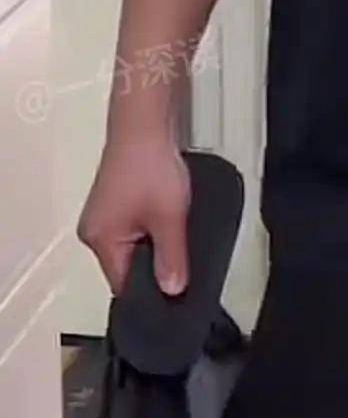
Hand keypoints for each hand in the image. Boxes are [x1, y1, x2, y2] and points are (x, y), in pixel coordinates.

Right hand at [78, 134, 190, 296]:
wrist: (145, 124)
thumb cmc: (151, 167)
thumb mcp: (169, 217)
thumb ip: (172, 257)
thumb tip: (172, 290)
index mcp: (100, 240)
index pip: (123, 285)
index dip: (151, 291)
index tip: (176, 293)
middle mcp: (95, 230)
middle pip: (127, 265)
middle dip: (154, 265)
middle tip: (182, 262)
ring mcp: (104, 213)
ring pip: (133, 244)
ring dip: (155, 242)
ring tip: (177, 236)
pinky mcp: (115, 199)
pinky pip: (134, 226)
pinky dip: (151, 226)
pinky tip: (169, 219)